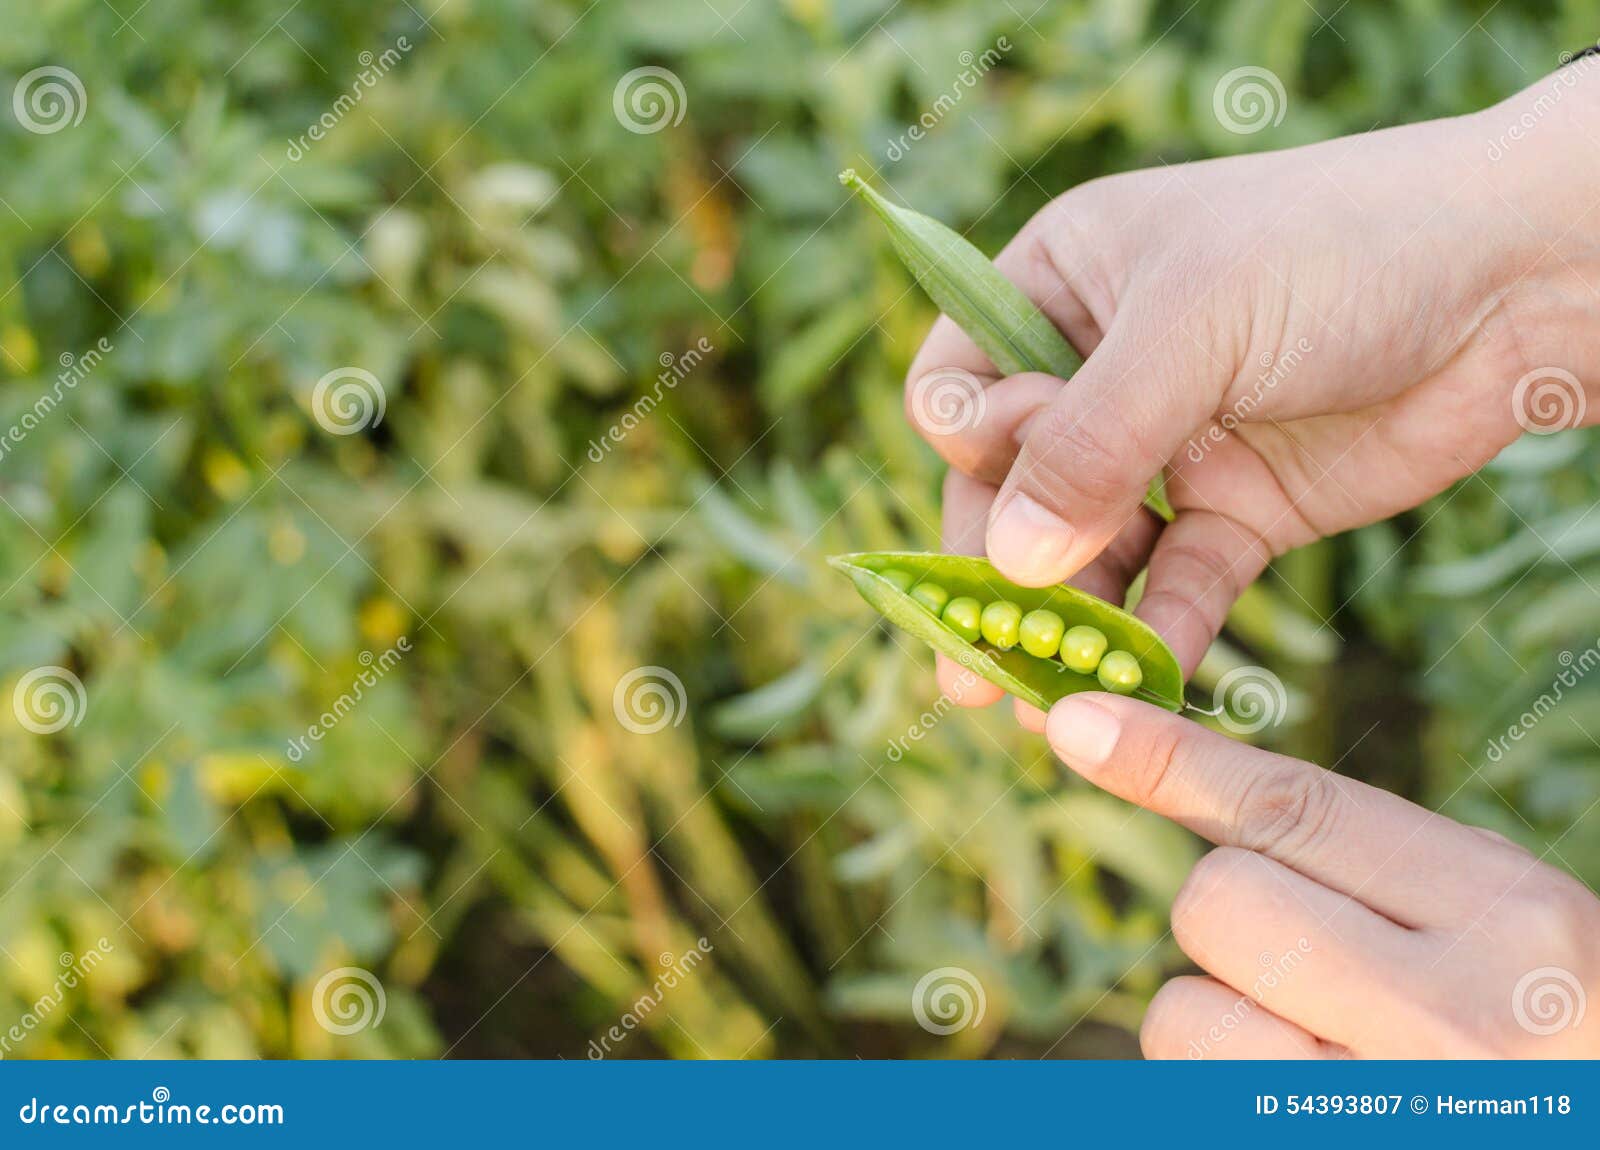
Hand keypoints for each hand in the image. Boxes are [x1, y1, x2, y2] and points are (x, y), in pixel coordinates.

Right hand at [910, 69, 1599, 712]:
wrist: (1516, 281)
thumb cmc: (1338, 251)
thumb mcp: (1194, 326)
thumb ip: (1091, 443)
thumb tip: (1009, 564)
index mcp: (1062, 284)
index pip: (961, 381)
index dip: (971, 440)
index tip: (1009, 469)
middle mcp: (1101, 369)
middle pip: (1012, 483)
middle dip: (996, 568)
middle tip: (973, 663)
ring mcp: (1168, 445)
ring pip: (1088, 549)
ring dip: (1068, 620)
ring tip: (1038, 701)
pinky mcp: (1237, 509)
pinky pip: (1180, 583)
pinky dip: (1163, 633)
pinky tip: (1148, 682)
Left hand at [1044, 692, 1598, 1057]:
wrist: (1594, 1119)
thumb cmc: (1550, 1017)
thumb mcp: (1505, 917)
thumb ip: (1374, 858)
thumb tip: (1186, 779)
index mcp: (1505, 917)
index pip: (1297, 811)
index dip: (1172, 760)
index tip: (1082, 723)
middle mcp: (1449, 1015)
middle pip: (1218, 901)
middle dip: (1233, 912)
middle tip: (1309, 952)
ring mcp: (1380, 1108)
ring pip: (1183, 1013)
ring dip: (1220, 1014)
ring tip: (1320, 1040)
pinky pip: (1190, 1092)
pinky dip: (1220, 1081)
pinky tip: (1311, 1088)